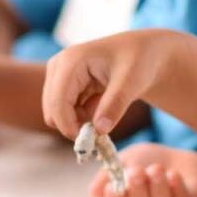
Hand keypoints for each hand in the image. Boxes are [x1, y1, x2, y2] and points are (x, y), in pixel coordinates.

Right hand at [42, 30, 193, 138]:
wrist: (144, 53)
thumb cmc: (139, 61)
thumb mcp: (132, 82)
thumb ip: (115, 105)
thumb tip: (99, 130)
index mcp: (71, 60)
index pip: (58, 100)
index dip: (69, 125)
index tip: (90, 142)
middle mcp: (58, 66)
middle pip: (52, 110)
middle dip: (73, 126)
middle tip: (100, 134)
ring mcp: (59, 76)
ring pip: (57, 114)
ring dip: (78, 123)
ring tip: (106, 116)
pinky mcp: (64, 86)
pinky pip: (66, 114)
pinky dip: (81, 119)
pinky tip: (101, 109)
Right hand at [92, 144, 196, 196]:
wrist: (179, 159)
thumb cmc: (149, 161)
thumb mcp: (127, 159)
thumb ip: (110, 172)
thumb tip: (94, 193)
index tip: (113, 187)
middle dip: (137, 193)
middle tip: (136, 172)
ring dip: (158, 190)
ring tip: (156, 169)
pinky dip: (178, 192)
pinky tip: (173, 176)